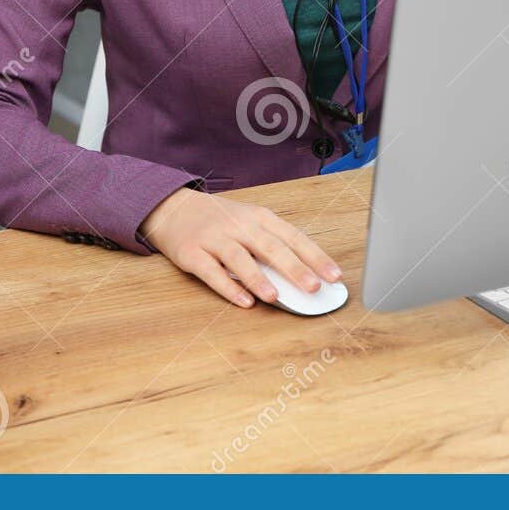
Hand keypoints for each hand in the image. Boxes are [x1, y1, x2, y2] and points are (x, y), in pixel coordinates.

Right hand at [138, 187, 341, 307]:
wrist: (174, 208)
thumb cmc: (220, 220)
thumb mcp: (250, 222)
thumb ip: (272, 245)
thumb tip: (302, 277)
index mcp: (260, 217)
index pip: (293, 236)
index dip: (315, 256)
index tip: (334, 275)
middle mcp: (239, 225)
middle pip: (270, 246)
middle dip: (294, 267)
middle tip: (314, 287)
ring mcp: (215, 238)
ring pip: (239, 257)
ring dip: (258, 278)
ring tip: (275, 297)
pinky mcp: (192, 253)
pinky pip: (211, 271)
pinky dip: (227, 287)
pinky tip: (243, 301)